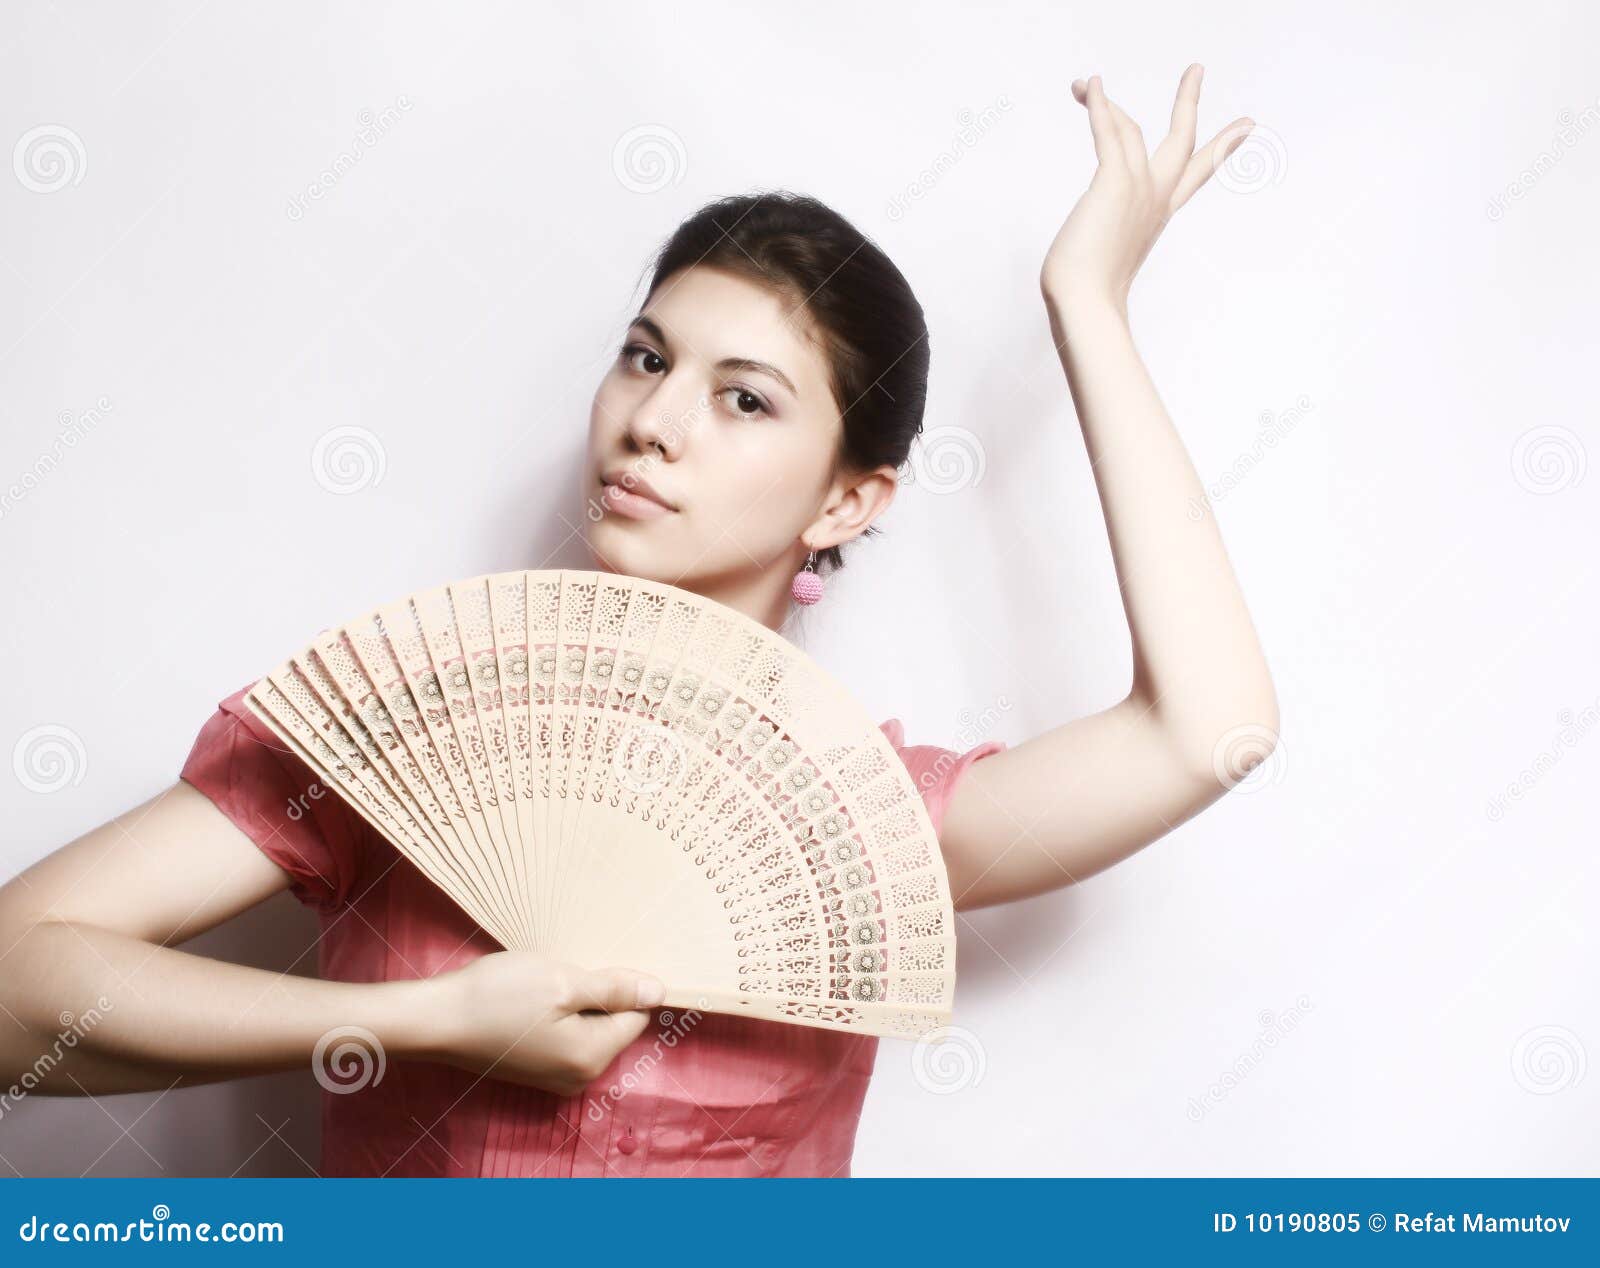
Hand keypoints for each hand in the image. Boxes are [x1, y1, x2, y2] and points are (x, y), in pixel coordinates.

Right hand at [416, 950, 666, 1096]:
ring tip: (546, 981)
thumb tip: (660, 993)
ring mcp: (555, 1077)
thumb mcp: (562, 982)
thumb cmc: (499, 997)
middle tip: (567, 968)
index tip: (595, 963)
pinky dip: (557, 1013)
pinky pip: (565, 1036)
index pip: (636, 1016)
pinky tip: (533, 996)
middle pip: (613, 1024)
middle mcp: (579, 1076)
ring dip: (576, 1001)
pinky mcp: (535, 1069)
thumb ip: (614, 990)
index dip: (623, 984)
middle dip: (599, 994)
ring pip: (588, 1028)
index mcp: (592, 1057)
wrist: (436, 1020)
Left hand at [1040, 65, 1254, 315]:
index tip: (1245, 128)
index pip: (1194, 177)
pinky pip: (1108, 131)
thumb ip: (1106, 255)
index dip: (1220, 150)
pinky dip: (1099, 106)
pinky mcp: (1116, 182)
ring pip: (1132, 128)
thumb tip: (1083, 279)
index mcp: (1159, 216)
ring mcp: (1140, 188)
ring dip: (1105, 102)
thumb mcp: (1103, 263)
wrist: (1086, 305)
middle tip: (1196, 70)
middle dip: (1188, 101)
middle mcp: (1156, 199)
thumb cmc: (1087, 295)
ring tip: (1084, 82)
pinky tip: (1089, 86)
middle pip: (1185, 140)